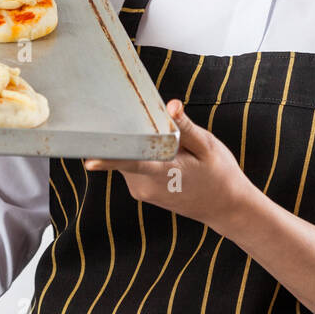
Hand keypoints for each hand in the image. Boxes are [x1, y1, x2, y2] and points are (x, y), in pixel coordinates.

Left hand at [84, 98, 256, 232]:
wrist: (225, 208)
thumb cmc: (219, 175)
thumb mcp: (207, 147)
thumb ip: (185, 128)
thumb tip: (171, 105)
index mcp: (163, 173)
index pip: (131, 163)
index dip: (109, 160)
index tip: (89, 160)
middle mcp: (145, 185)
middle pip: (125, 152)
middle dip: (131, 132)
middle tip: (146, 115)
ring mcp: (141, 190)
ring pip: (129, 157)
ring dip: (140, 143)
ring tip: (170, 142)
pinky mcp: (141, 191)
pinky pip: (133, 164)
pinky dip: (142, 153)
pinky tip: (163, 151)